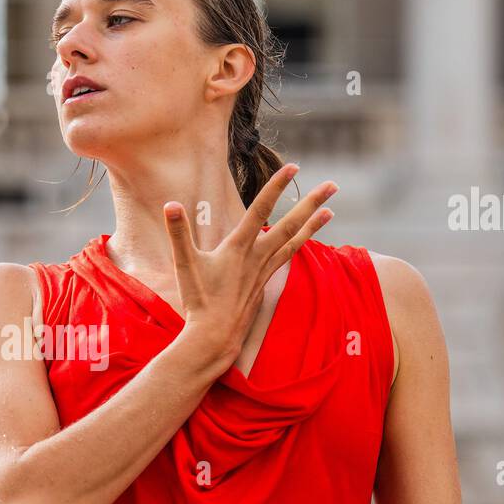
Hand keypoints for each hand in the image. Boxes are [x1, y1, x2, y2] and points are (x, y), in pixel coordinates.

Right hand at [163, 164, 337, 369]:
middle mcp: (257, 257)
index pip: (260, 209)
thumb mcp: (184, 264)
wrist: (214, 336)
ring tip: (331, 210)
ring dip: (313, 224)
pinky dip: (299, 244)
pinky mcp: (264, 282)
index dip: (277, 186)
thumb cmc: (198, 301)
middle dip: (311, 202)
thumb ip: (178, 232)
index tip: (294, 167)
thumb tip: (170, 204)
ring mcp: (263, 270)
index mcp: (238, 248)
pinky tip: (305, 239)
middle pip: (290, 224)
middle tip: (333, 185)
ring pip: (294, 242)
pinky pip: (287, 257)